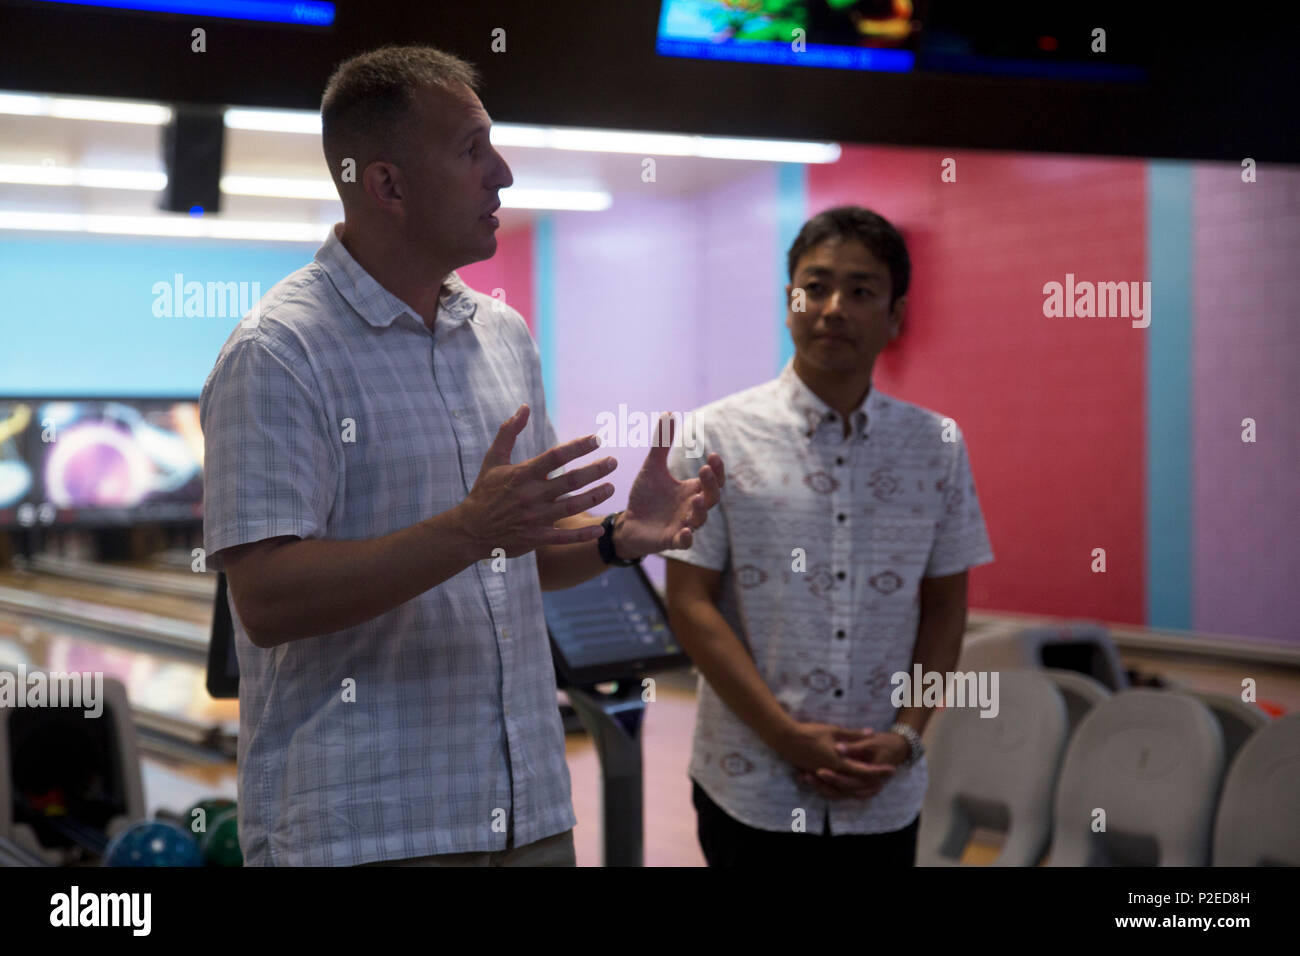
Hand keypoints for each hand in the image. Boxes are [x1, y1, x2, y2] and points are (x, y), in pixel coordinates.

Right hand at [455, 404, 617, 557]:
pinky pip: (564, 537)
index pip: (555, 456)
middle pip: (570, 480)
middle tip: (613, 461)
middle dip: (595, 470)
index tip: (597, 439)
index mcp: (522, 474)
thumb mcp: (493, 460)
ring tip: (612, 487)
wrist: (470, 530)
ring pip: (572, 506)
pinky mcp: (536, 538)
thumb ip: (509, 432)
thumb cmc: (484, 492)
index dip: (578, 447)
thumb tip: (524, 406)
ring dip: (595, 497)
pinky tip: (600, 529)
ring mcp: (535, 518)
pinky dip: (583, 534)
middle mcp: (531, 495)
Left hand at [615, 414, 724, 557]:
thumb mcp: (652, 467)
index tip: (713, 455)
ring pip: (700, 520)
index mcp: (691, 490)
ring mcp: (684, 525)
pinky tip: (685, 531)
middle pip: (712, 497)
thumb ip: (661, 444)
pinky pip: (684, 542)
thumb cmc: (646, 496)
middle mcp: (692, 507)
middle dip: (711, 485)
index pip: (713, 480)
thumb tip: (669, 413)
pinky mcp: (671, 540)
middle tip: (705, 470)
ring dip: (701, 510)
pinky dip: (687, 538)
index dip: (717, 469)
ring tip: (696, 499)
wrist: (628, 522)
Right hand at [777, 722, 895, 800]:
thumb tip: (871, 732)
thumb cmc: (810, 732)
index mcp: (838, 762)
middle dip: (872, 781)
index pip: (864, 771)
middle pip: (856, 783)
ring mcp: (823, 776)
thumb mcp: (834, 730)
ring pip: (844, 787)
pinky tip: (848, 781)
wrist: (785, 738)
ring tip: (870, 782)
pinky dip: (843, 784)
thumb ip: (853, 735)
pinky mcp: (815, 775)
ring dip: (858, 785)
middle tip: (885, 778)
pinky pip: (832, 785)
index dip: (878, 771)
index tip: (891, 770)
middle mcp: (832, 773)